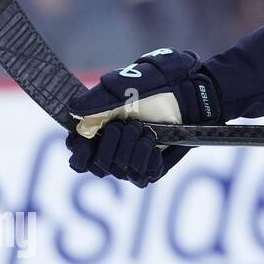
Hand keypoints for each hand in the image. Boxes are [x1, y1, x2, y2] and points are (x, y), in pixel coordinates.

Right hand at [65, 48, 218, 186]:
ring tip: (146, 130)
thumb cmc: (157, 84)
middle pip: (97, 167)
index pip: (78, 156)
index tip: (86, 140)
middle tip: (128, 126)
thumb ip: (98, 99)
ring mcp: (134, 158)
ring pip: (119, 172)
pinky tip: (156, 145)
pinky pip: (142, 178)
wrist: (192, 92)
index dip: (79, 152)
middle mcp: (114, 148)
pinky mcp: (153, 166)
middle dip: (110, 146)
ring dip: (131, 150)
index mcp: (99, 130)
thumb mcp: (125, 86)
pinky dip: (147, 161)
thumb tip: (71, 110)